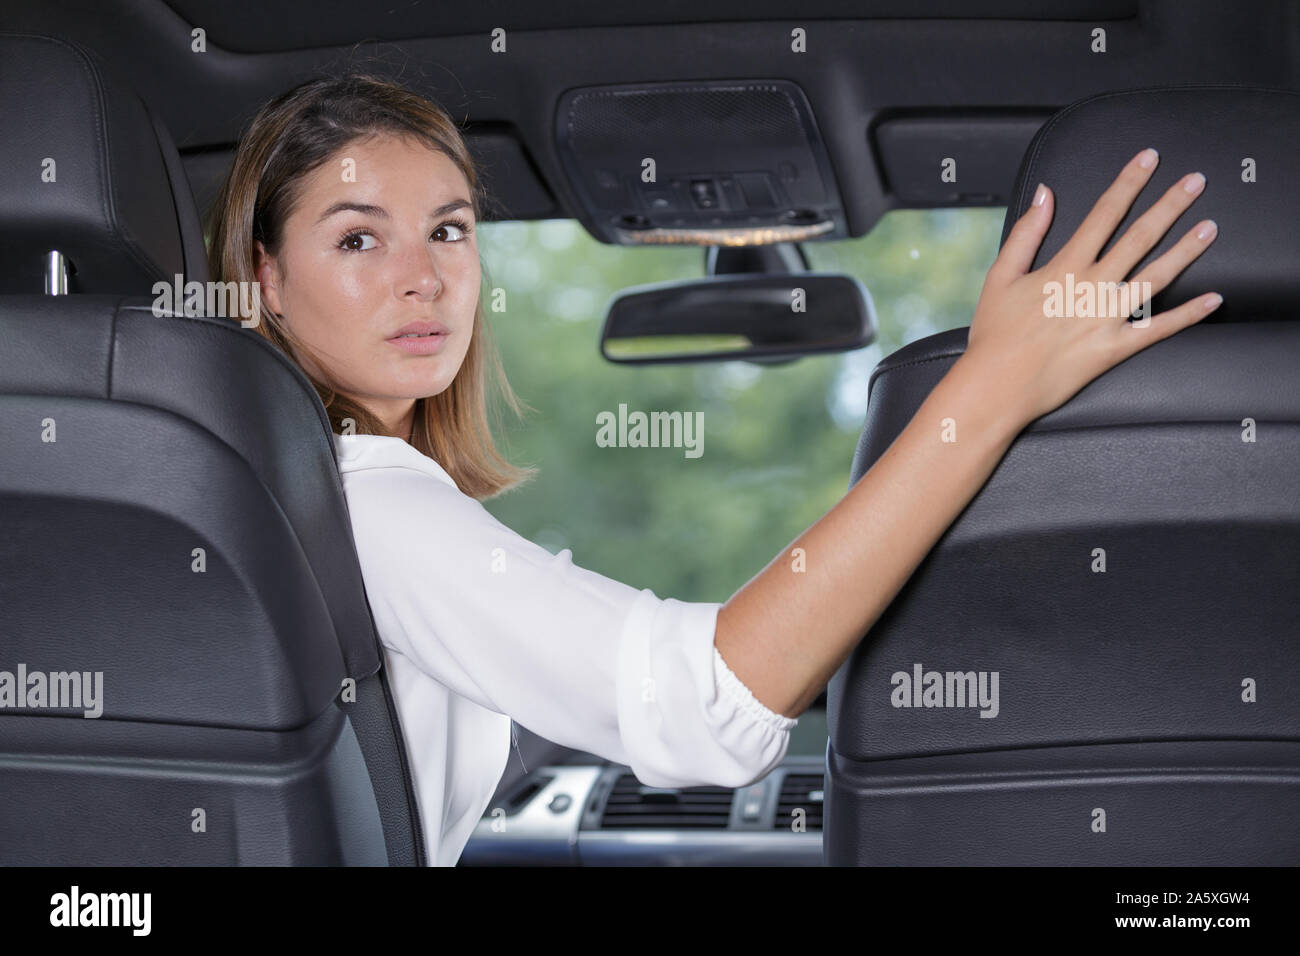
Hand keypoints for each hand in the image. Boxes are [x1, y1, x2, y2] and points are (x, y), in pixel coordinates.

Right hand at [959, 147, 1221, 425]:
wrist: (996, 386)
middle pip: (1140, 237)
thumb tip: (1046, 194)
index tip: (1149, 160)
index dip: (1129, 183)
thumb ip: (1026, 233)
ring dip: (1186, 250)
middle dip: (1170, 205)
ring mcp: (1107, 318)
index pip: (1104, 213)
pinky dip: (1188, 315)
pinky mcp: (1115, 348)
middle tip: (1195, 183)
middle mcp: (1092, 287)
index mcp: (1065, 266)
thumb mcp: (1000, 276)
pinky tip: (1212, 300)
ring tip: (1210, 228)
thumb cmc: (994, 335)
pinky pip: (1158, 329)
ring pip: (1157, 277)